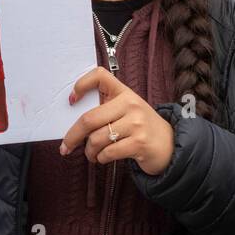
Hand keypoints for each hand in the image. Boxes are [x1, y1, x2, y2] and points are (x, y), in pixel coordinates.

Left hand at [59, 68, 174, 174]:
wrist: (168, 144)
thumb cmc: (140, 127)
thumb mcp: (126, 110)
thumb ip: (106, 109)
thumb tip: (74, 124)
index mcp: (124, 92)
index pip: (100, 76)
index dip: (81, 84)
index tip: (72, 100)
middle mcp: (130, 104)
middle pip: (89, 119)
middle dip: (72, 136)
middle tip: (66, 147)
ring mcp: (136, 123)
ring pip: (96, 139)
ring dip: (89, 151)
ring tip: (92, 154)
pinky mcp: (139, 143)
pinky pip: (108, 153)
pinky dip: (100, 159)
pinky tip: (103, 158)